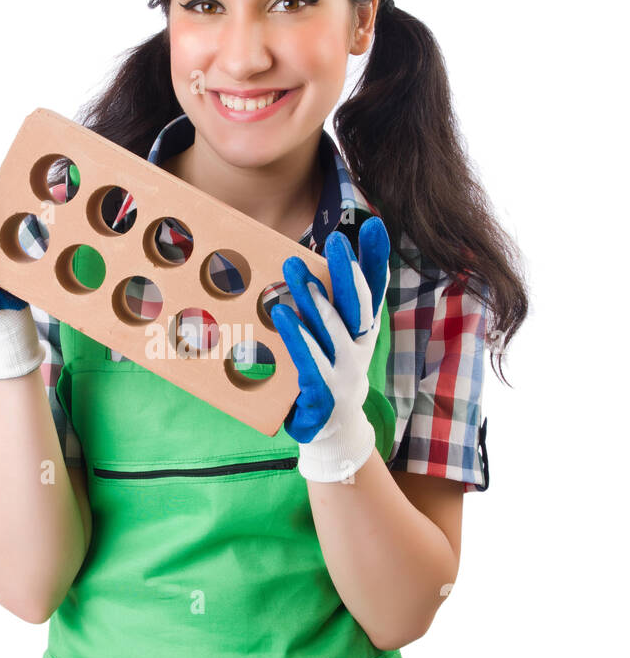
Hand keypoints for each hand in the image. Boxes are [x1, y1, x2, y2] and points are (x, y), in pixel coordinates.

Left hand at [270, 218, 390, 481]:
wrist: (332, 431)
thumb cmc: (328, 374)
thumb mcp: (337, 338)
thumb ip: (333, 304)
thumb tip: (322, 264)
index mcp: (363, 331)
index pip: (374, 289)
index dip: (375, 258)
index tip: (373, 225)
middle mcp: (359, 347)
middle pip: (356, 305)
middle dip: (347, 271)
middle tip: (335, 240)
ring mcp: (343, 370)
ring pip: (331, 329)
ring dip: (315, 297)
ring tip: (296, 267)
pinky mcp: (322, 391)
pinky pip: (309, 360)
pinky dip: (297, 336)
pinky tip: (282, 313)